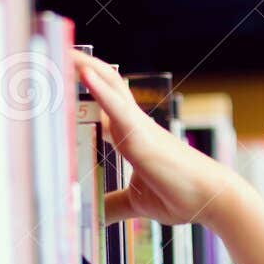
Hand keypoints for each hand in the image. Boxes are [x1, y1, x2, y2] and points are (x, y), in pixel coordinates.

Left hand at [71, 47, 229, 226]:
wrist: (211, 199)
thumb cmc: (182, 196)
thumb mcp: (137, 203)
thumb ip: (114, 205)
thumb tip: (96, 216)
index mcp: (130, 136)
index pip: (102, 101)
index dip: (81, 84)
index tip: (55, 74)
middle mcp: (132, 124)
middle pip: (103, 82)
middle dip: (78, 65)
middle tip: (52, 48)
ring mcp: (137, 126)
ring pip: (107, 85)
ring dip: (83, 66)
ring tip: (58, 47)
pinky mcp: (141, 135)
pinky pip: (117, 106)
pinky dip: (98, 88)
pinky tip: (82, 72)